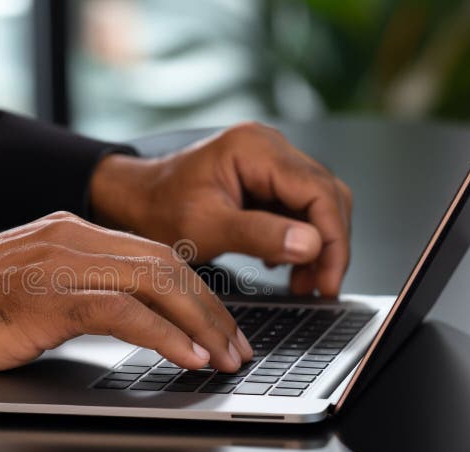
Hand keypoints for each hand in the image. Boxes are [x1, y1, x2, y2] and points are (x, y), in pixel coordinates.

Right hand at [0, 212, 252, 374]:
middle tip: (237, 347)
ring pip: (154, 283)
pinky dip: (162, 335)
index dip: (198, 293)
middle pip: (166, 266)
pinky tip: (185, 357)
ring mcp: (60, 263)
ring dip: (198, 324)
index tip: (221, 326)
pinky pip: (121, 312)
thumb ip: (81, 287)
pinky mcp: (47, 296)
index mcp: (72, 231)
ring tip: (223, 357)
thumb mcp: (35, 284)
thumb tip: (133, 316)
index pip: (155, 254)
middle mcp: (72, 237)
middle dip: (210, 310)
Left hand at [90, 122, 351, 295]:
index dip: (332, 240)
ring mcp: (269, 160)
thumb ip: (260, 235)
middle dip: (328, 246)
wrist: (137, 201)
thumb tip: (312, 245)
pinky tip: (283, 264)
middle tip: (319, 286)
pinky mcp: (265, 178)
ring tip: (302, 282)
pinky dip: (298, 239)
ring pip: (316, 204)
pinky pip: (297, 208)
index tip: (328, 279)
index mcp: (255, 149)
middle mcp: (268, 147)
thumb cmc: (161, 209)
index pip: (319, 192)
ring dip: (315, 245)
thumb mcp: (208, 228)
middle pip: (326, 196)